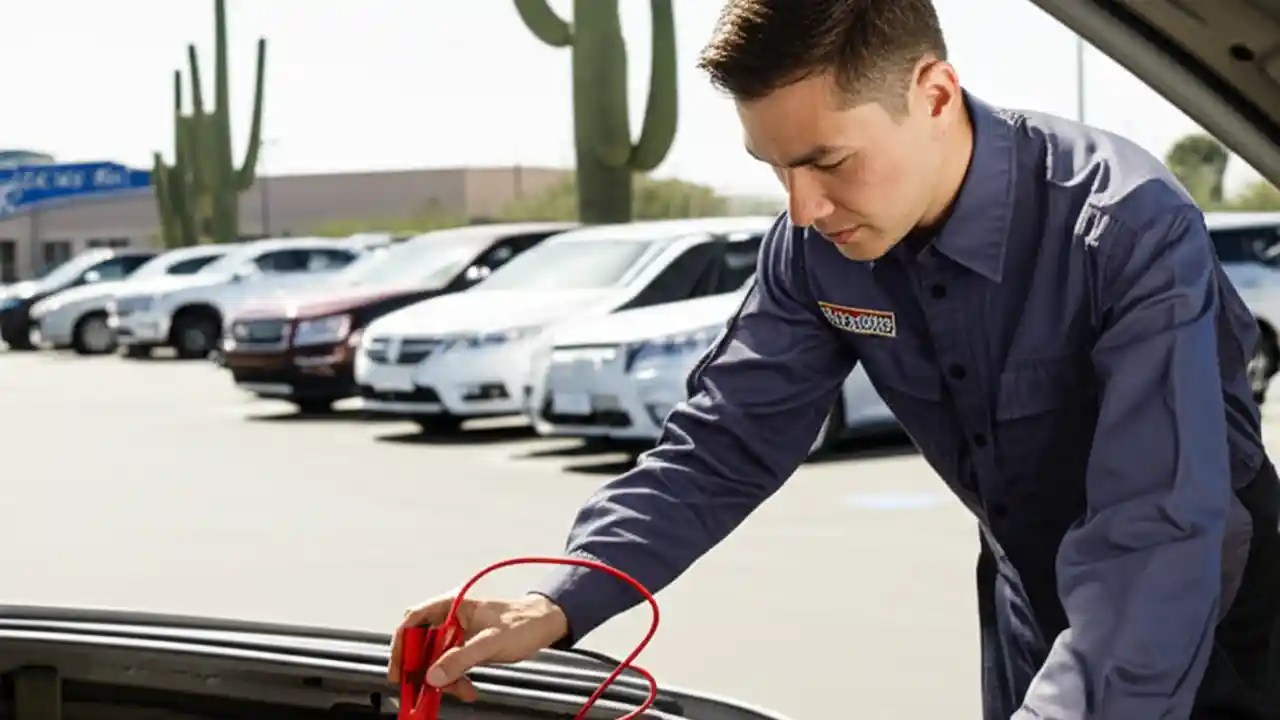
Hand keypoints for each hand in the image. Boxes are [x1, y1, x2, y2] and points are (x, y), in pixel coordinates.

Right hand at [387, 592, 569, 701]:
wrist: (546, 625)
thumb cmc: (524, 622)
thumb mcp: (490, 642)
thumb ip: (460, 658)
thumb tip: (433, 674)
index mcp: (452, 604)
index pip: (413, 621)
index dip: (401, 644)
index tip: (399, 668)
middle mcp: (451, 617)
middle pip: (421, 642)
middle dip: (421, 667)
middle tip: (419, 687)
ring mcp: (459, 632)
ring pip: (436, 657)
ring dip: (441, 677)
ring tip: (456, 691)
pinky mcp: (467, 646)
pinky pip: (451, 664)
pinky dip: (455, 679)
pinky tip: (466, 689)